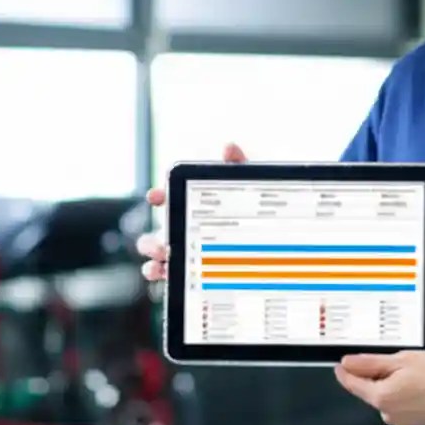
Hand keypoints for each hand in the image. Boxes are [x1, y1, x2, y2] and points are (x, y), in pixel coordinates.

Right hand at [138, 142, 248, 280]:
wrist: (273, 244)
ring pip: (157, 257)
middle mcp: (183, 230)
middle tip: (164, 245)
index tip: (155, 196)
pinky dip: (161, 276)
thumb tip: (228, 147)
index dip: (159, 195)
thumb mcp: (248, 187)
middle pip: (157, 234)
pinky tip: (167, 276)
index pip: (169, 198)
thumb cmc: (252, 211)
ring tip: (163, 264)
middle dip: (152, 240)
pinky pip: (168, 276)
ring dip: (153, 261)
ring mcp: (184, 253)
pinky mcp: (190, 273)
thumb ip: (238, 166)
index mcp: (192, 207)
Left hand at [334, 351, 424, 424]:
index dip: (345, 371)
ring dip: (391, 383)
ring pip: (386, 397)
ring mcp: (401, 421)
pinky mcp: (414, 423)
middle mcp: (387, 413)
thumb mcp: (402, 360)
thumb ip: (371, 363)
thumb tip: (346, 363)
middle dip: (374, 375)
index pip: (353, 384)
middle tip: (392, 359)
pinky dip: (403, 392)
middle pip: (370, 390)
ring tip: (413, 371)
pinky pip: (399, 404)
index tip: (339, 364)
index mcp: (381, 397)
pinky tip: (420, 384)